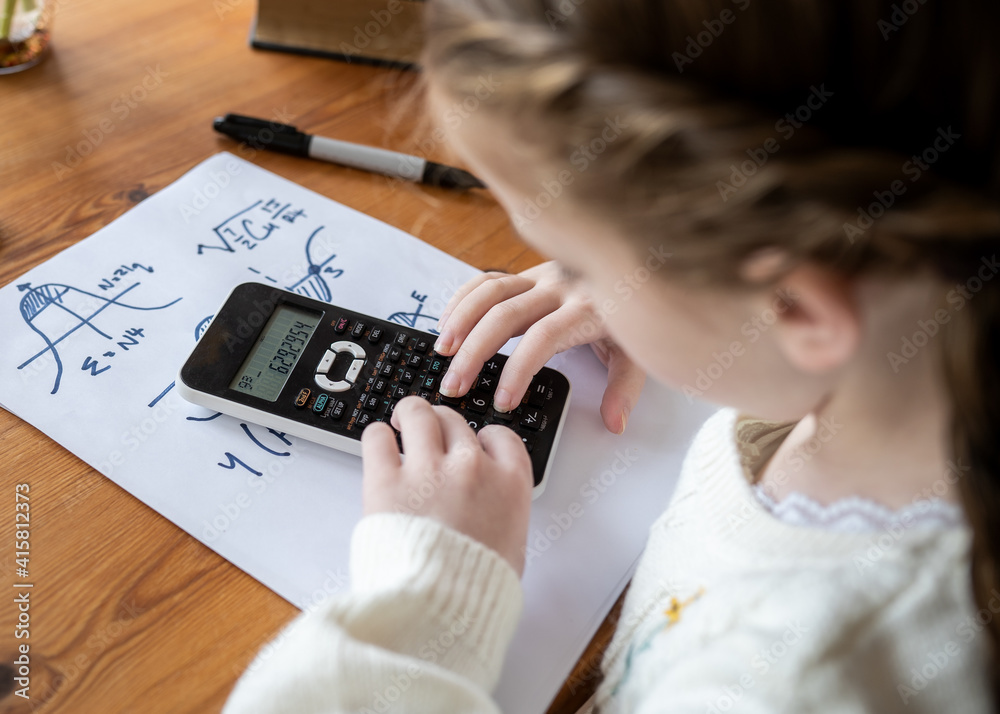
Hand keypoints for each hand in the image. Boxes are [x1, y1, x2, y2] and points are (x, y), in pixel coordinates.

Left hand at [361, 396, 533, 574]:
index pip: (499, 435)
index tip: (472, 445)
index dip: (482, 438)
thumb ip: (502, 513)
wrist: (441, 608)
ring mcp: (428, 469)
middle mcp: (471, 466)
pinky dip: (377, 436)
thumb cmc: (476, 589)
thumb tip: (490, 510)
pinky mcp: (386, 479)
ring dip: (409, 415)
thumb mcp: (511, 547)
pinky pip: (377, 436)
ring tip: (400, 423)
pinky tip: (379, 444)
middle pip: (454, 420)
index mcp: (509, 482)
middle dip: (441, 426)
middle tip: (428, 435)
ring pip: (418, 413)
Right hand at [433, 262, 644, 433]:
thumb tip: (613, 423)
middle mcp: (559, 288)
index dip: (519, 369)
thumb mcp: (639, 352)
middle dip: (475, 352)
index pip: (543, 338)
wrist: (639, 268)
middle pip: (506, 315)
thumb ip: (625, 388)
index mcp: (586, 309)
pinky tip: (447, 324)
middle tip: (455, 385)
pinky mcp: (529, 272)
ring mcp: (541, 277)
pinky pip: (489, 279)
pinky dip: (464, 298)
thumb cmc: (633, 315)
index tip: (503, 401)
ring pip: (491, 292)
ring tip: (442, 353)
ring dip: (461, 321)